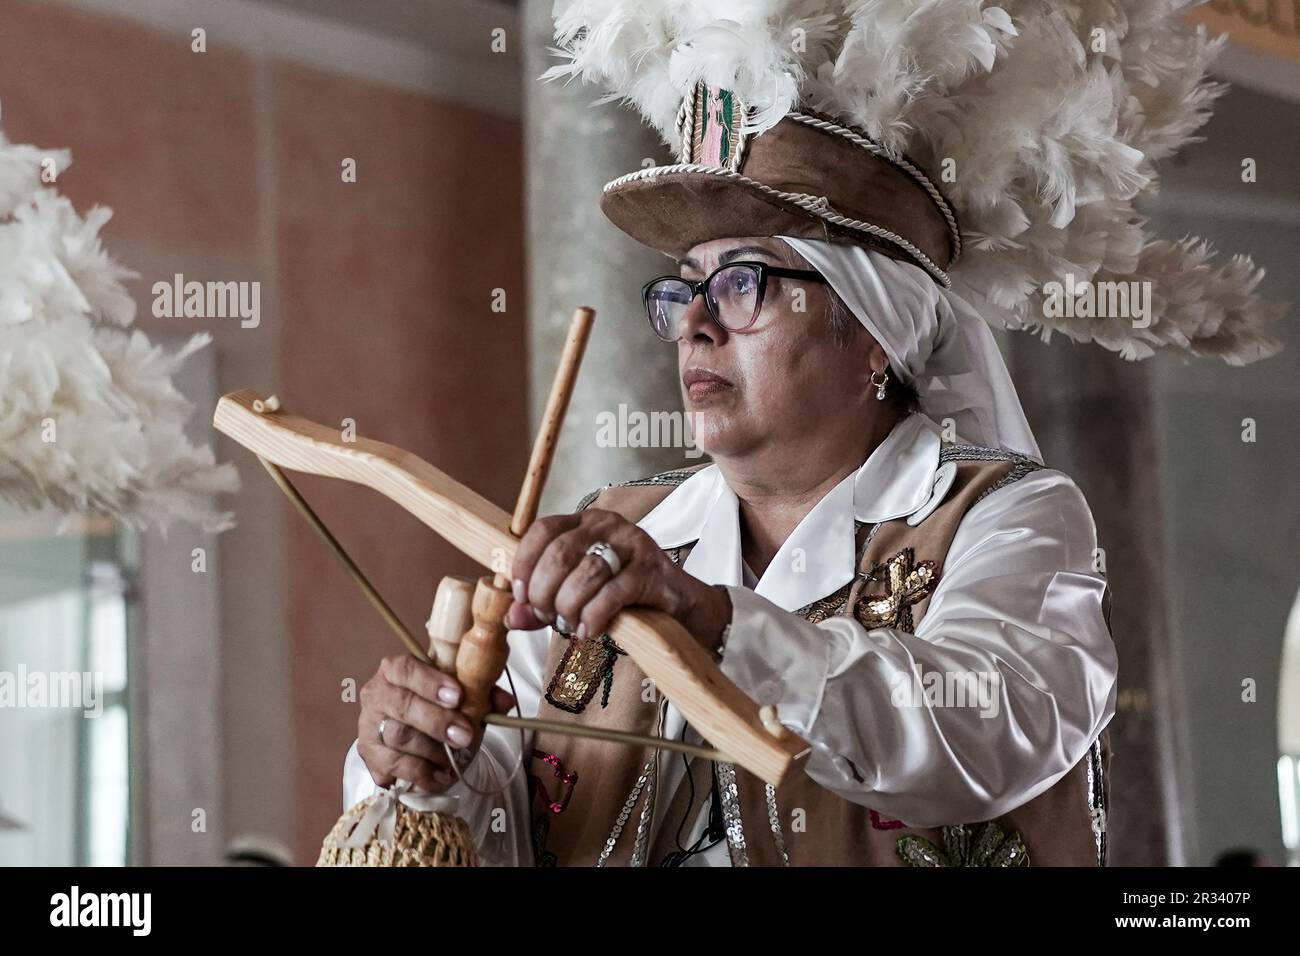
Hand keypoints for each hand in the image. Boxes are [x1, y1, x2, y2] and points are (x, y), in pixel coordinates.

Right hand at [357, 655, 515, 792]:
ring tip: (453, 760)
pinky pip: (392, 766)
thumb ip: (480, 692)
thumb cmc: (435, 703)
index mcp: (394, 669)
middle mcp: (376, 694)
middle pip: (402, 706)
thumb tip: (505, 702)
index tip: (457, 696)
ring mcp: (368, 725)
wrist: (411, 728)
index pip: (406, 669)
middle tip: (465, 736)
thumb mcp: (458, 692)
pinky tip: (439, 776)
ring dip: (430, 751)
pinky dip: (419, 774)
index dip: (430, 682)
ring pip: (397, 738)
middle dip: (437, 722)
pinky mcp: (369, 754)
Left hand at [505, 507, 731, 650]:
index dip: (525, 564)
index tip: (522, 595)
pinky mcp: (651, 570)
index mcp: (584, 521)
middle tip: (549, 617)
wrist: (677, 605)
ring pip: (585, 574)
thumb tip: (511, 617)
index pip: (542, 529)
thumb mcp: (576, 596)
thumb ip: (542, 604)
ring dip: (569, 607)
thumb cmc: (622, 595)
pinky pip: (612, 593)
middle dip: (545, 593)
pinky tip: (591, 631)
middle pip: (559, 553)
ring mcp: (632, 544)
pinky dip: (594, 617)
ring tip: (571, 625)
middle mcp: (607, 524)